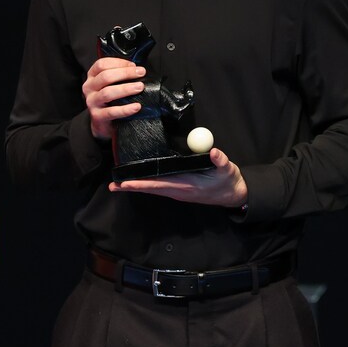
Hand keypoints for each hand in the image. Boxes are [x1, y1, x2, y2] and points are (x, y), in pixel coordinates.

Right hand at [82, 57, 145, 139]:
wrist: (102, 123)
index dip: (118, 63)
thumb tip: (137, 69)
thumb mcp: (110, 85)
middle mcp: (89, 88)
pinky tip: (136, 106)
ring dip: (126, 89)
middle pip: (105, 76)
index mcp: (92, 77)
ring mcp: (92, 102)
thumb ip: (119, 76)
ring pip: (107, 93)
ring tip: (140, 87)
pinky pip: (112, 112)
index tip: (134, 65)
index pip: (101, 64)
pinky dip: (126, 109)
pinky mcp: (97, 116)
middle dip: (125, 73)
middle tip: (141, 73)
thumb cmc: (110, 100)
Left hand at [110, 147, 246, 208]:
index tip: (126, 183)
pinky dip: (146, 184)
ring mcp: (178, 192)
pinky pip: (159, 188)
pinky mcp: (179, 190)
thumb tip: (214, 152)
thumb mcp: (228, 169)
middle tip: (114, 185)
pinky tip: (138, 180)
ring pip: (153, 189)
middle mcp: (179, 191)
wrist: (233, 194)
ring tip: (120, 184)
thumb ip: (220, 160)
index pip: (160, 184)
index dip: (142, 183)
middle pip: (151, 189)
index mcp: (187, 186)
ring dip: (136, 186)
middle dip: (132, 187)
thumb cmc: (228, 181)